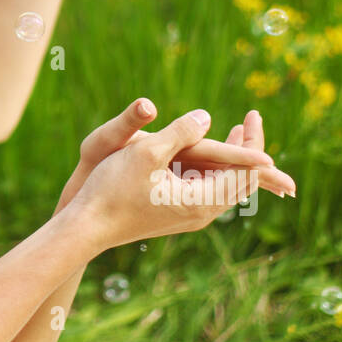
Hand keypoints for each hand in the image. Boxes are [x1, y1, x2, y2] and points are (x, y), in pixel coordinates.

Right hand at [58, 98, 293, 209]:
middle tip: (252, 119)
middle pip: (242, 181)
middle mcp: (202, 213)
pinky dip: (216, 168)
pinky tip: (207, 153)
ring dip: (233, 159)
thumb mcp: (147, 152)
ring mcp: (190, 217)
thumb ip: (179, 132)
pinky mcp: (177, 215)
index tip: (253, 115)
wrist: (88, 226)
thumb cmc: (113, 188)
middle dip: (250, 149)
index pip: (246, 171)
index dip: (253, 141)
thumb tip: (206, 116)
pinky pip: (209, 190)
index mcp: (201, 200)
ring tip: (238, 132)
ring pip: (225, 187)